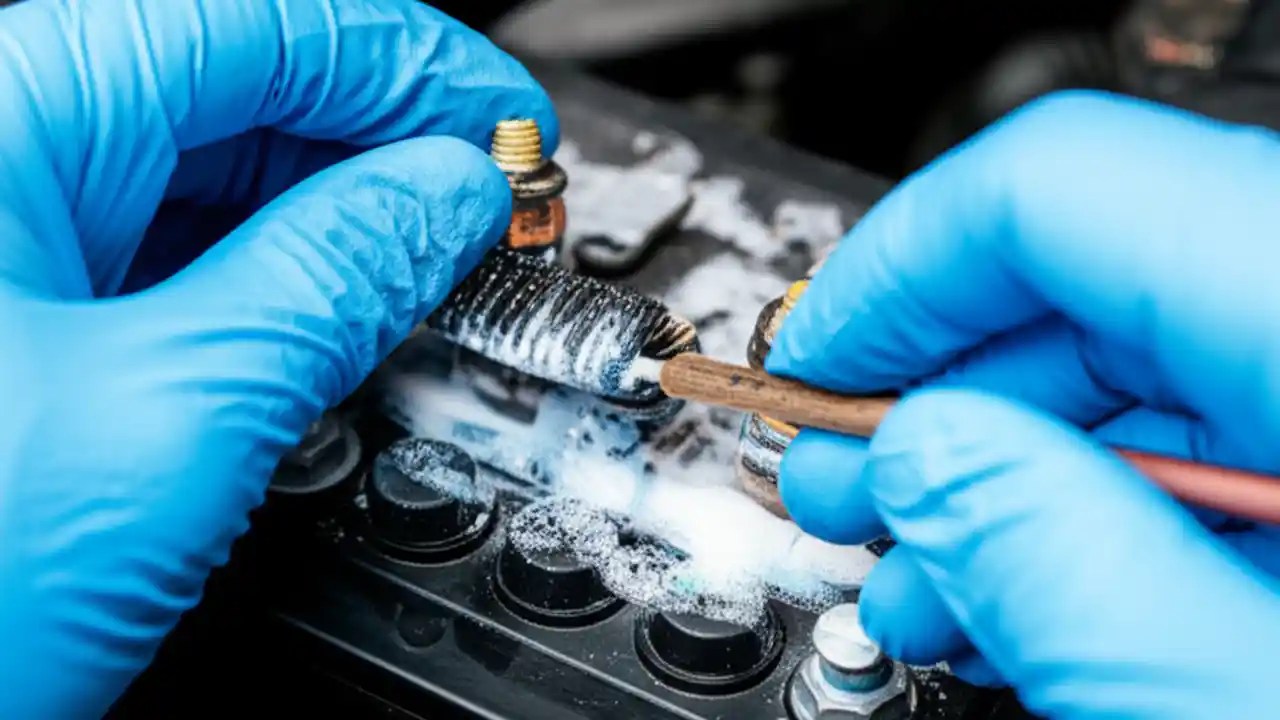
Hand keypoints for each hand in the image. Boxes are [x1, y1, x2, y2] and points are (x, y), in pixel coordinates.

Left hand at [0, 1, 554, 716]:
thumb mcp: (176, 413)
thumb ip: (334, 278)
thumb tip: (449, 198)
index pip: (258, 24)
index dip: (413, 65)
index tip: (509, 128)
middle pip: (235, 90)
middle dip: (385, 144)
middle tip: (491, 211)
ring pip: (203, 177)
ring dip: (336, 215)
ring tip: (437, 266)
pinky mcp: (13, 321)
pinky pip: (166, 257)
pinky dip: (269, 276)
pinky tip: (335, 308)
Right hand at [767, 90, 1279, 718]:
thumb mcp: (1222, 692)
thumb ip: (1050, 560)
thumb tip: (914, 457)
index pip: (1056, 190)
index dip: (893, 266)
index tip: (806, 356)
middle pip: (1075, 274)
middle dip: (921, 386)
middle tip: (836, 483)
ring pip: (1125, 361)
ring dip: (986, 460)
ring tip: (911, 566)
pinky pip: (1191, 430)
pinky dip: (1079, 498)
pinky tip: (1013, 582)